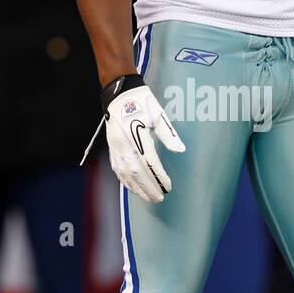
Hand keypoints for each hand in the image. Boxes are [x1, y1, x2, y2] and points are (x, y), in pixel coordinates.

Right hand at [104, 80, 185, 203]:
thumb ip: (168, 134)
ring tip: (147, 197)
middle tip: (159, 198)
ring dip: (136, 187)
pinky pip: (117, 168)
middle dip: (148, 187)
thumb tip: (181, 149)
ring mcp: (116, 147)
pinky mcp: (112, 147)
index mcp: (138, 136)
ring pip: (125, 173)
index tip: (168, 186)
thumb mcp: (159, 115)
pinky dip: (124, 180)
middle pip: (137, 172)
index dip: (159, 176)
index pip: (151, 162)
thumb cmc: (142, 102)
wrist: (119, 94)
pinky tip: (131, 187)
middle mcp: (125, 144)